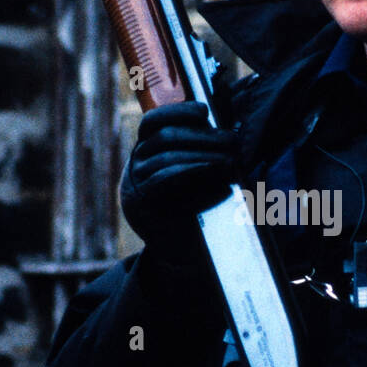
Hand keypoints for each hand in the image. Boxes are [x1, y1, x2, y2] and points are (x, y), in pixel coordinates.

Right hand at [120, 101, 237, 251]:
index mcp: (145, 154)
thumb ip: (199, 152)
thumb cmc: (194, 211)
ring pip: (168, 158)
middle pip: (165, 137)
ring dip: (204, 156)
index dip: (178, 111)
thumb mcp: (193, 177)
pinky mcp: (141, 206)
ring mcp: (134, 186)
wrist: (180, 255)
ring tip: (230, 161)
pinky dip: (195, 176)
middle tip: (233, 141)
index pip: (153, 122)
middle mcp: (135, 166)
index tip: (205, 111)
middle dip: (204, 136)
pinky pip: (167, 182)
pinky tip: (219, 181)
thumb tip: (226, 128)